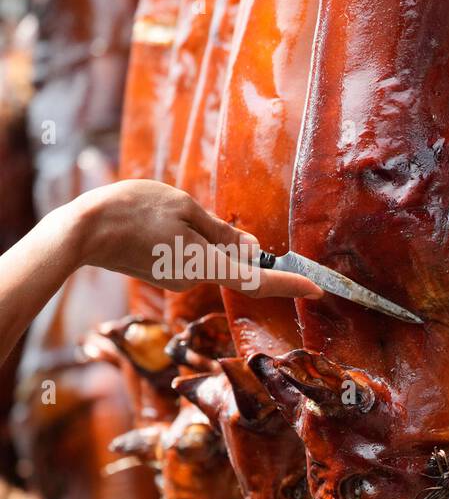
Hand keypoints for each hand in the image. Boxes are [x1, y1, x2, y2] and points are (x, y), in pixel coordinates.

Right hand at [68, 179, 322, 298]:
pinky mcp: (163, 273)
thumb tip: (255, 251)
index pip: (258, 281)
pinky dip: (187, 238)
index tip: (318, 290)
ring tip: (163, 210)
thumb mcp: (185, 208)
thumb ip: (223, 231)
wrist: (80, 230)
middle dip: (235, 245)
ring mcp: (177, 279)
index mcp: (207, 264)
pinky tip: (157, 222)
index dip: (290, 284)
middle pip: (232, 263)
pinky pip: (189, 254)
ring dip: (202, 234)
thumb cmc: (133, 210)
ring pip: (208, 255)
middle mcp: (195, 278)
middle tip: (198, 215)